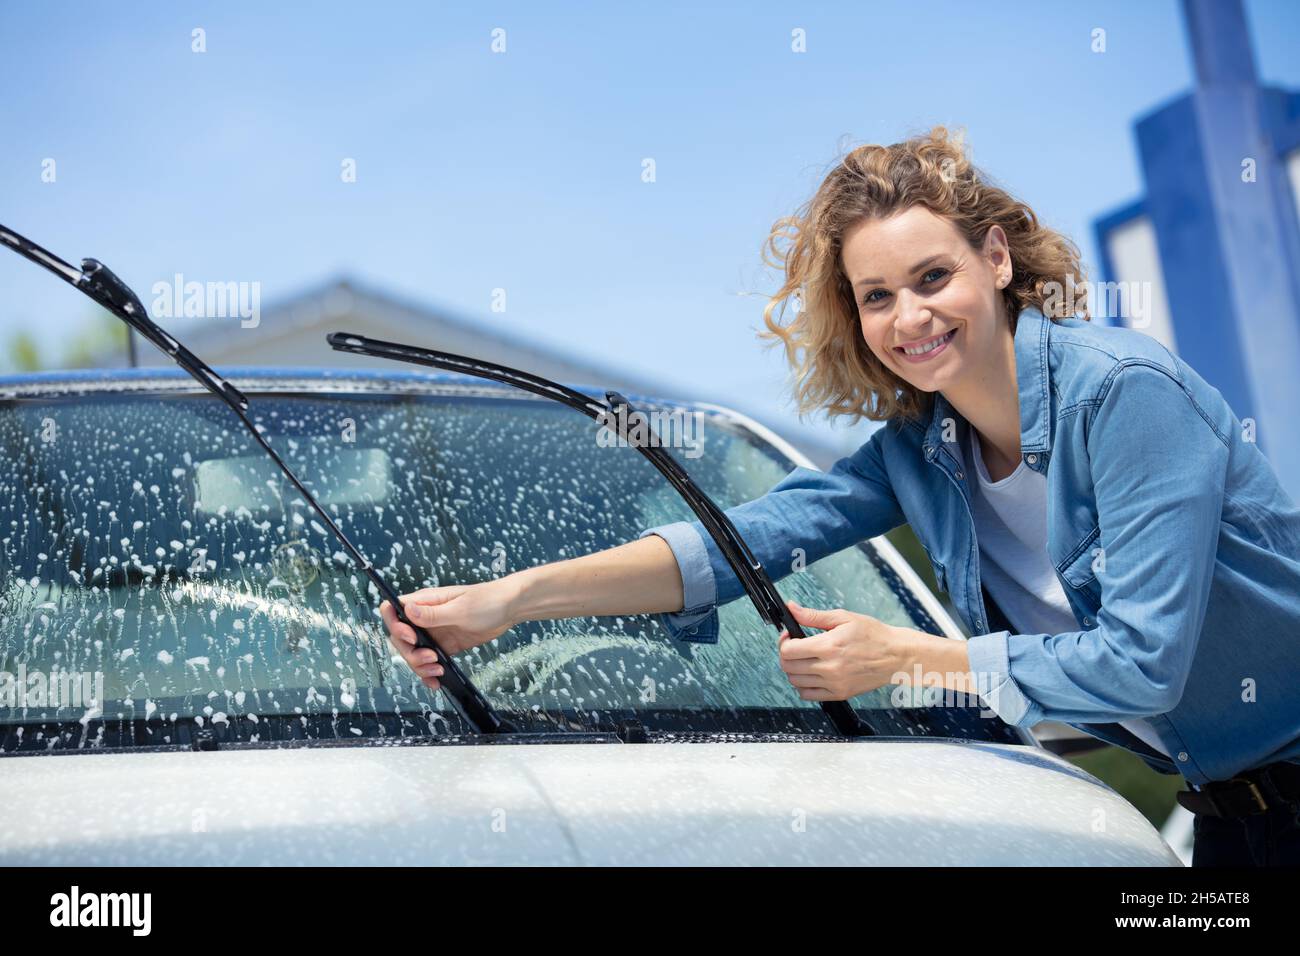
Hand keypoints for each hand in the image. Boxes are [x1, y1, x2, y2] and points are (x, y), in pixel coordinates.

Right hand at [379, 578, 519, 691]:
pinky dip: (429, 673)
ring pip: (413, 653)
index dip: (395, 626)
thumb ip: (433, 613)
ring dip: (420, 666)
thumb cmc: (487, 600)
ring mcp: (433, 632)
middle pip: (400, 638)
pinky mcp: (444, 645)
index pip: (393, 610)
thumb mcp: (461, 609)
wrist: (509, 608)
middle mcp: (424, 617)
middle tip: (430, 659)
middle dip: (410, 653)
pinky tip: (436, 682)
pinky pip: (429, 661)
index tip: (411, 638)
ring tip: (437, 671)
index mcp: (425, 601)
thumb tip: (407, 609)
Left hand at [776, 600, 911, 700]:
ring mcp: (834, 683)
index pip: (788, 651)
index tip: (789, 636)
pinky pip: (808, 695)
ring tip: (804, 660)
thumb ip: (813, 616)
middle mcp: (830, 667)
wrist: (896, 656)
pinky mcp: (839, 694)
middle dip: (786, 655)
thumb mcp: (843, 617)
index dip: (784, 641)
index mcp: (829, 646)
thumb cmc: (873, 635)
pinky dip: (803, 686)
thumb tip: (792, 608)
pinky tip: (811, 674)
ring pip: (795, 682)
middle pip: (788, 667)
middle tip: (795, 647)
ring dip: (793, 670)